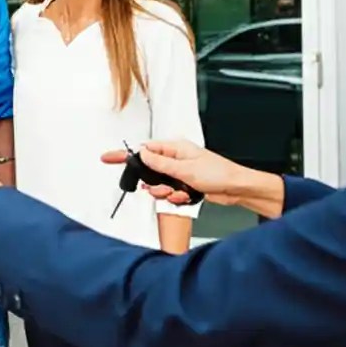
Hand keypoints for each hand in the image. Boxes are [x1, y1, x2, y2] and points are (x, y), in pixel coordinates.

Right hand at [100, 139, 283, 215]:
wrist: (236, 189)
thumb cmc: (219, 173)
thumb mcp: (185, 169)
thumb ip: (161, 163)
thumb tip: (142, 153)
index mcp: (175, 148)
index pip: (144, 150)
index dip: (126, 156)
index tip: (109, 158)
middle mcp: (175, 159)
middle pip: (149, 170)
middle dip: (154, 183)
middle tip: (165, 187)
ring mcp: (179, 173)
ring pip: (158, 185)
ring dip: (167, 193)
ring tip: (180, 192)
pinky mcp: (184, 186)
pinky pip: (170, 194)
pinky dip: (176, 198)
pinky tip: (187, 196)